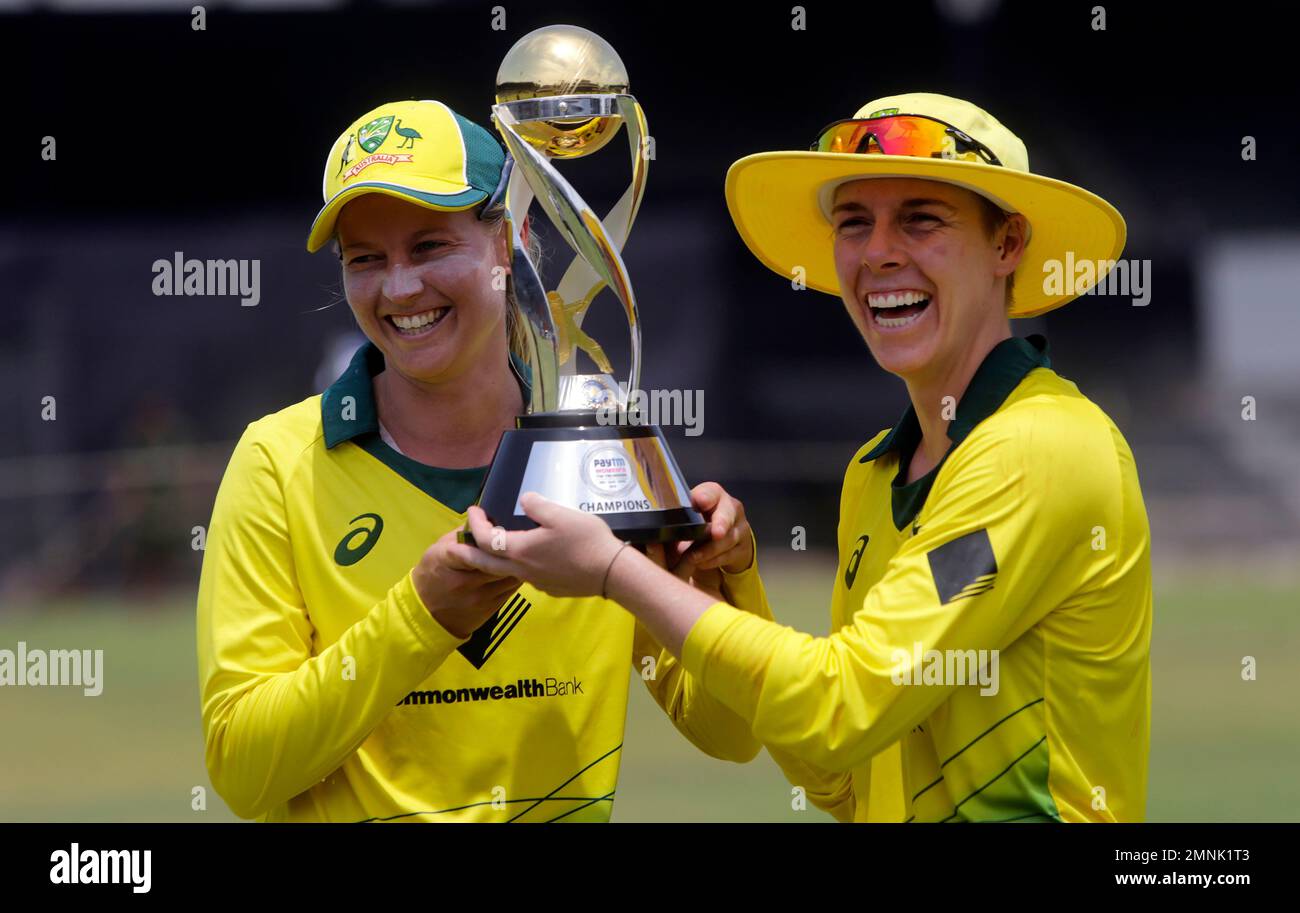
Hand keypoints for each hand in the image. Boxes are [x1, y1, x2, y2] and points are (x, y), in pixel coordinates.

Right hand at [413, 528, 521, 638]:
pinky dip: (514, 578)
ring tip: (518, 556)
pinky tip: (511, 572)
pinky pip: (511, 590)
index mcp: (450, 560)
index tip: (501, 530)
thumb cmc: (433, 573)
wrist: (426, 612)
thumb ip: (463, 533)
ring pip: (511, 576)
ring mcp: (479, 598)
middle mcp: (466, 581)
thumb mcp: (439, 548)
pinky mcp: (490, 609)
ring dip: (517, 565)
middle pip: (501, 561)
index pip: (477, 545)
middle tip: (520, 540)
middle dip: (513, 550)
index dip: (495, 536)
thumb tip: (489, 520)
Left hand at [453, 494, 624, 598]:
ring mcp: (536, 581)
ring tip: (491, 546)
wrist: (611, 573)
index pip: (485, 538)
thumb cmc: (587, 542)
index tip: (472, 510)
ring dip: (491, 558)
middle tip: (457, 542)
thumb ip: (537, 505)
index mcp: (521, 550)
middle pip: (484, 563)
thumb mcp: (561, 514)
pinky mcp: (549, 587)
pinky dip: (516, 565)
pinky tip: (527, 557)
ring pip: (505, 570)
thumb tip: (524, 499)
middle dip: (468, 551)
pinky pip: (526, 575)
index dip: (474, 523)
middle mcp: (523, 569)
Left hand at [678, 482, 754, 573]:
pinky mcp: (743, 546)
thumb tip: (658, 526)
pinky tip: (701, 564)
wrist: (723, 540)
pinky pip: (730, 554)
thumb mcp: (688, 516)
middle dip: (721, 523)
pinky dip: (714, 560)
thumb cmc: (697, 523)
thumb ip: (678, 517)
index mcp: (714, 494)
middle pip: (728, 513)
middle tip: (715, 533)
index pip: (711, 492)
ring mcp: (740, 526)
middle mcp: (730, 507)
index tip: (700, 501)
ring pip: (729, 538)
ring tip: (694, 557)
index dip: (706, 496)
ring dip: (710, 549)